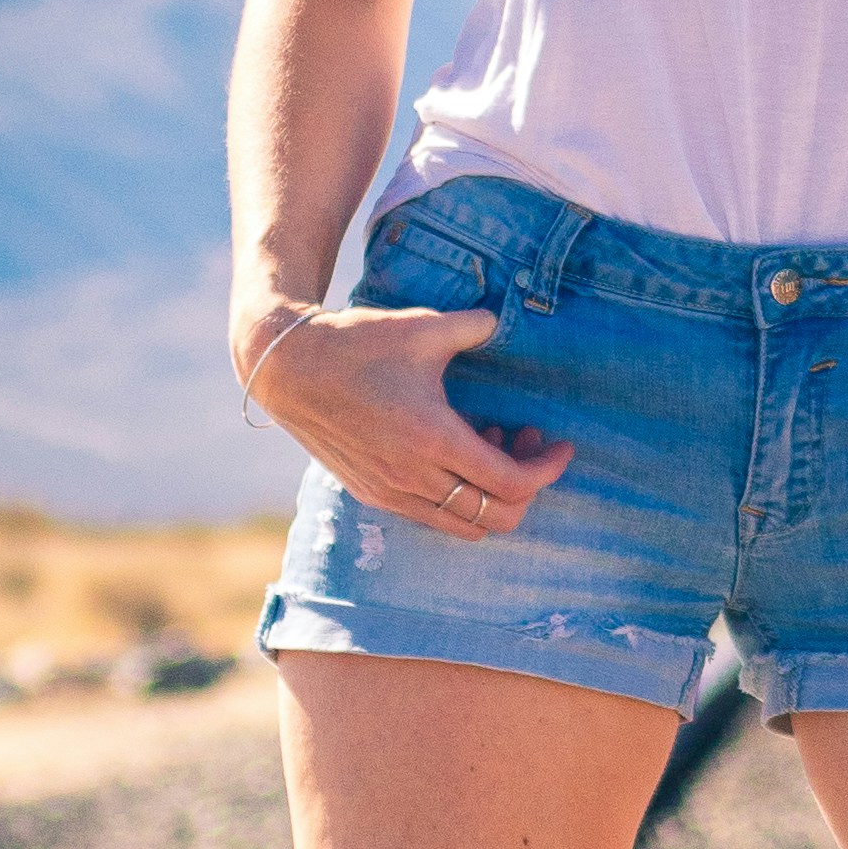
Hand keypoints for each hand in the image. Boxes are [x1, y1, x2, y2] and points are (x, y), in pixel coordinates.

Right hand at [239, 298, 569, 542]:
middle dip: (526, 487)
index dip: (547, 469)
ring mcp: (391, 492)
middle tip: (526, 443)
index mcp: (433, 438)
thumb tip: (500, 322)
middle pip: (496, 517)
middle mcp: (413, 476)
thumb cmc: (357, 343)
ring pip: (464, 525)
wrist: (288, 368)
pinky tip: (451, 452)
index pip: (512, 483)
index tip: (559, 446)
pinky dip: (457, 498)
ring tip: (488, 444)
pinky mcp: (373, 494)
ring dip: (489, 495)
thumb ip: (473, 327)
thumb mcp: (422, 326)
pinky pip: (433, 517)